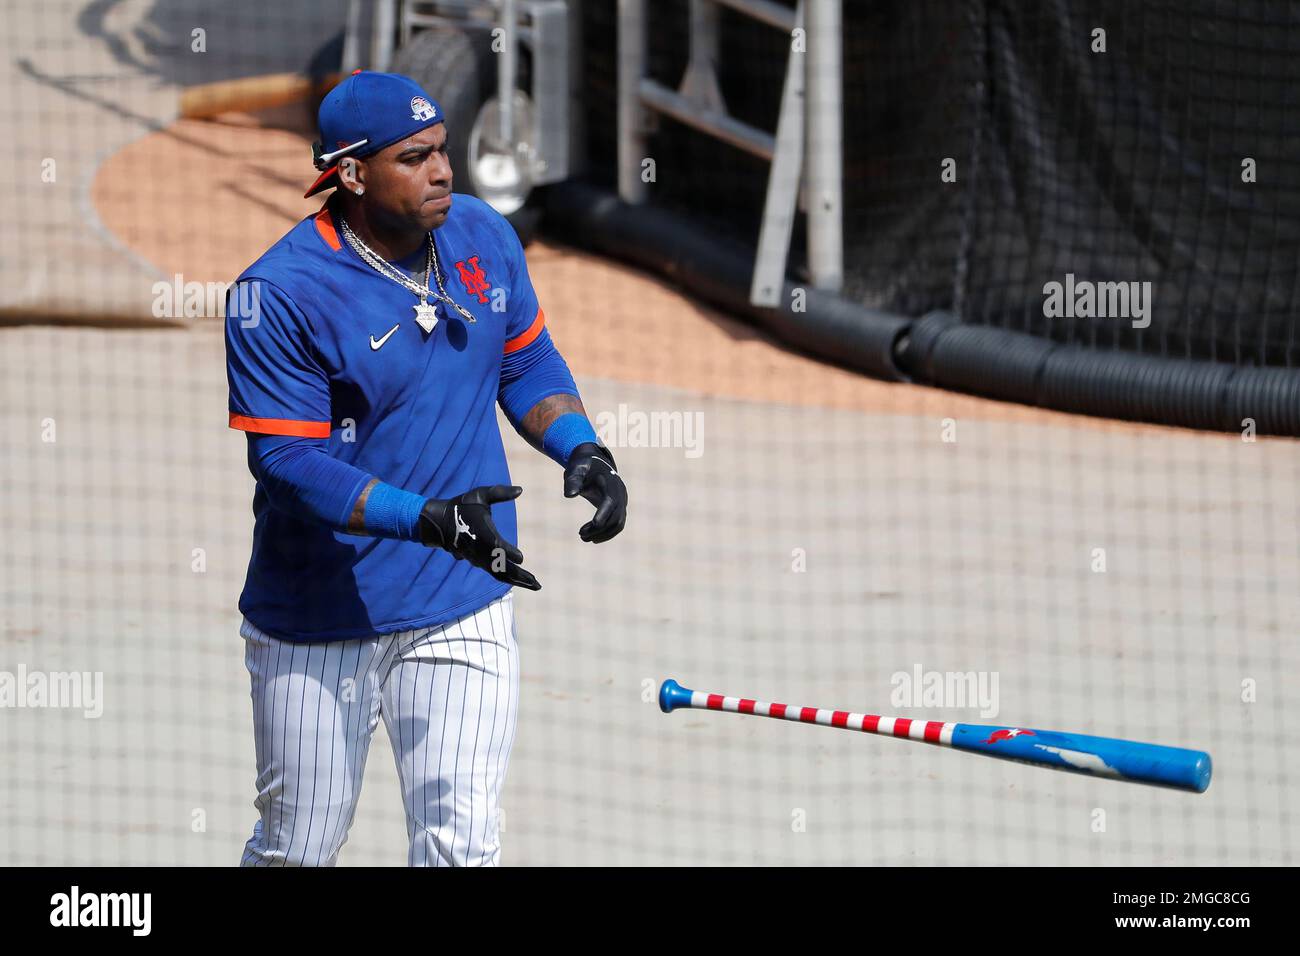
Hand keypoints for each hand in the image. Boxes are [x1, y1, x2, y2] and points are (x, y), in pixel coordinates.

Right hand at [419, 485, 539, 589]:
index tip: (521, 558)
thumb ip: (500, 493)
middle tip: (537, 584)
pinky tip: (519, 580)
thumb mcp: (480, 495)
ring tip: (535, 585)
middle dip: (520, 577)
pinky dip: (508, 578)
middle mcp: (481, 551)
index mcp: (483, 535)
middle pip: (502, 568)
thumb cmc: (462, 507)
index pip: (497, 548)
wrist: (439, 523)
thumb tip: (520, 490)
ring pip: (500, 574)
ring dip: (517, 580)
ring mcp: (479, 559)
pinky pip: (495, 573)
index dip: (509, 554)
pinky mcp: (478, 561)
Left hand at [563, 443, 626, 542]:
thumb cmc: (583, 466)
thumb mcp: (575, 469)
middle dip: (599, 529)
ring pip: (618, 524)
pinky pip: (617, 524)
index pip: (611, 502)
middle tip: (581, 534)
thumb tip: (569, 495)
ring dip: (603, 534)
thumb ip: (572, 480)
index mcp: (611, 483)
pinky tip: (593, 537)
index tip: (593, 525)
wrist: (594, 462)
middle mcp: (620, 493)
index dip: (604, 514)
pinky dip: (607, 533)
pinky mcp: (619, 507)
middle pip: (615, 517)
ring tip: (584, 538)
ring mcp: (622, 501)